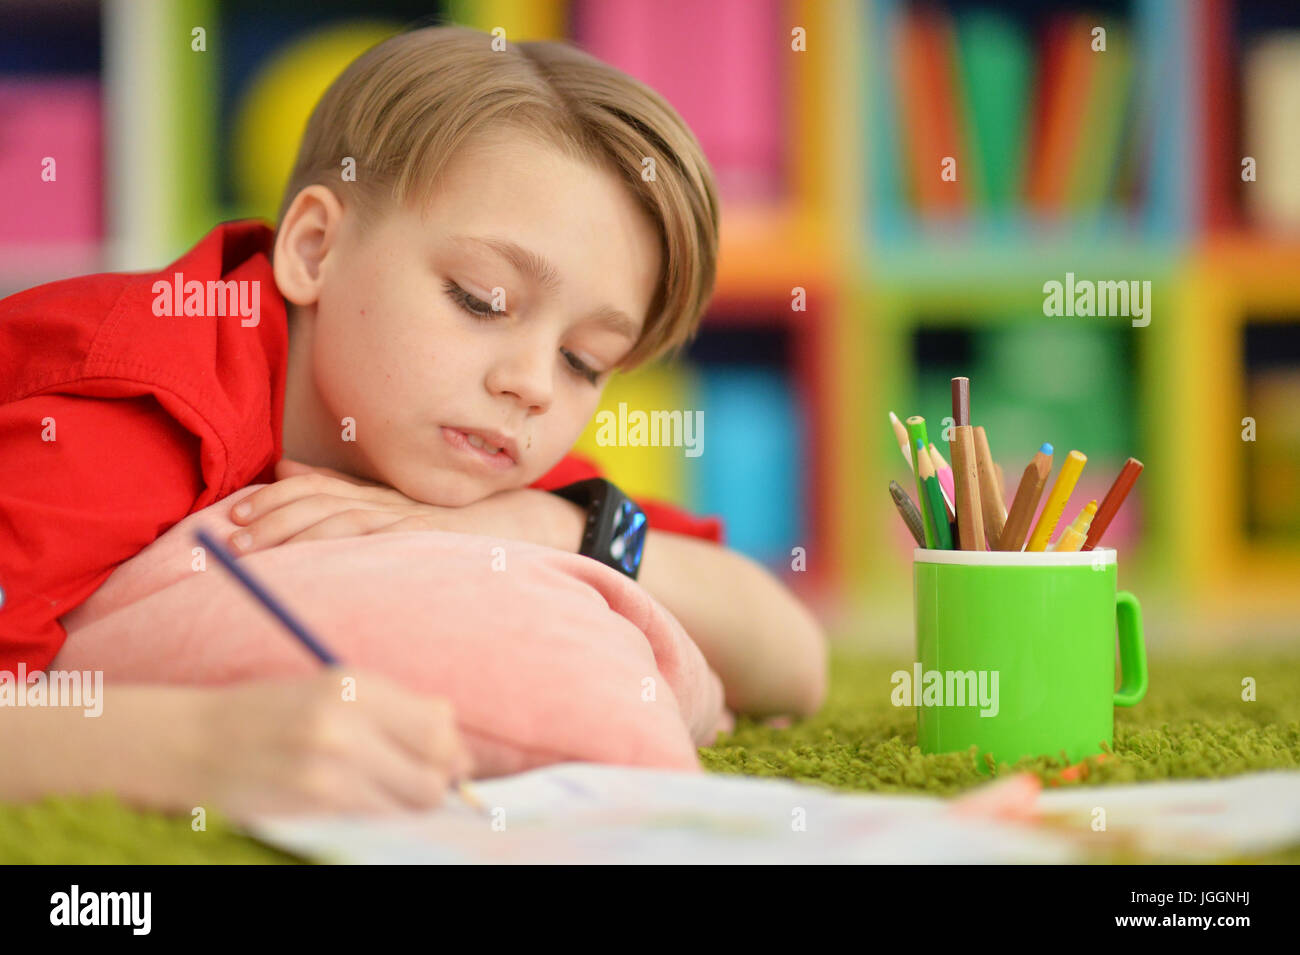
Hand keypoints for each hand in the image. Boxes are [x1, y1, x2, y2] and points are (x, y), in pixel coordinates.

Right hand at [191, 670, 475, 822]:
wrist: (193, 744)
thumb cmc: (270, 716)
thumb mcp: (333, 692)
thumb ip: (394, 710)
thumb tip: (455, 739)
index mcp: (354, 684)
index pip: (438, 724)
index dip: (451, 748)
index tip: (449, 760)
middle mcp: (346, 721)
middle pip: (435, 764)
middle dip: (438, 779)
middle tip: (423, 784)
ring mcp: (331, 765)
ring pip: (413, 797)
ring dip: (409, 801)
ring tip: (382, 792)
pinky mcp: (316, 802)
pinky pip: (379, 816)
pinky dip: (380, 814)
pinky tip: (358, 802)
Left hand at [226, 458, 438, 553]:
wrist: (519, 524)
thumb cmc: (455, 525)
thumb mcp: (396, 507)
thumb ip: (344, 492)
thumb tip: (285, 469)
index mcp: (376, 495)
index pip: (317, 486)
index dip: (273, 496)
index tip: (235, 513)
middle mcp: (386, 501)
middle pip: (318, 501)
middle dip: (269, 518)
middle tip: (229, 540)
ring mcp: (406, 519)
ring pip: (339, 520)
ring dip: (291, 535)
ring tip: (252, 553)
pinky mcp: (426, 537)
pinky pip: (376, 539)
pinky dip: (342, 544)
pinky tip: (314, 557)